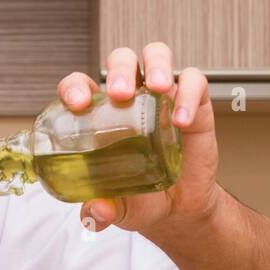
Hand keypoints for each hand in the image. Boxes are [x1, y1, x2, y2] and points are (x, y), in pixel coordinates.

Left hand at [56, 43, 219, 236]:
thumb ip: (101, 212)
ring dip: (156, 64)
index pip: (81, 86)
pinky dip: (189, 94)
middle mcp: (130, 99)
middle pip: (121, 61)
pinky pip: (194, 82)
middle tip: (119, 94)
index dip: (74, 87)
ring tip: (157, 88)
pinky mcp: (194, 104)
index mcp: (100, 116)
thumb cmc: (140, 199)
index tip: (77, 104)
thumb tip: (94, 213)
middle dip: (118, 70)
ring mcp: (162, 97)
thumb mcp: (117, 209)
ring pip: (157, 56)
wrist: (179, 209)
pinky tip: (183, 121)